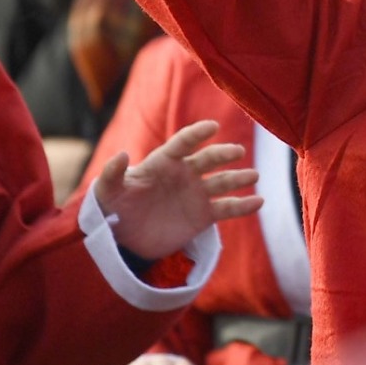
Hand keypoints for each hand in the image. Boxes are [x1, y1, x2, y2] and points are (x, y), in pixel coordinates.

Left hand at [95, 119, 261, 261]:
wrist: (125, 237)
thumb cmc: (114, 207)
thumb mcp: (106, 192)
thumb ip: (111, 173)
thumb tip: (122, 154)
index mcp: (163, 162)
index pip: (182, 143)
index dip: (197, 134)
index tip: (212, 126)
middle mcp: (185, 174)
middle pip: (208, 159)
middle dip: (223, 154)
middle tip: (238, 152)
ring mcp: (197, 194)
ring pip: (222, 182)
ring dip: (239, 177)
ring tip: (253, 175)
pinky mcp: (204, 215)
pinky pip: (227, 208)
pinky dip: (244, 205)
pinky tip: (259, 202)